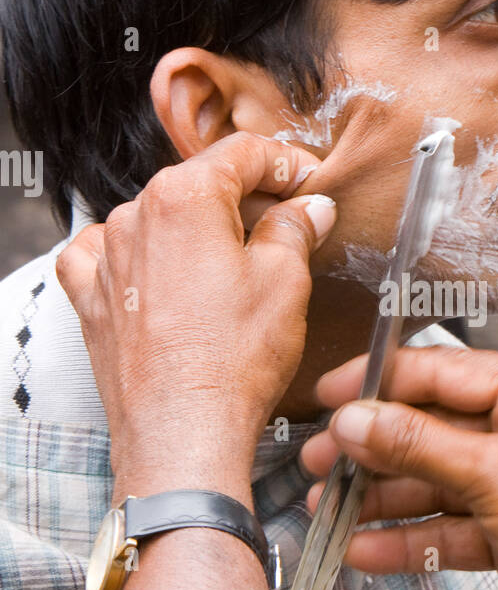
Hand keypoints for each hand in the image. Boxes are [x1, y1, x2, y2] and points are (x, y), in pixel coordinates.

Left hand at [57, 132, 336, 502]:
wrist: (182, 434)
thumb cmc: (233, 362)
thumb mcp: (286, 282)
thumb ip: (295, 228)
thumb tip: (307, 209)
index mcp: (183, 197)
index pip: (242, 154)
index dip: (287, 162)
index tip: (311, 182)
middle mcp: (134, 216)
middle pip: (201, 185)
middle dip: (248, 197)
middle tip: (291, 222)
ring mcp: (107, 259)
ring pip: (160, 219)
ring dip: (200, 229)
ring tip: (238, 260)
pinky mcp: (94, 300)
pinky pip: (109, 257)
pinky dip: (139, 255)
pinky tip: (163, 272)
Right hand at [301, 346, 497, 589]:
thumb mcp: (493, 478)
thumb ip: (418, 444)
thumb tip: (353, 419)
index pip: (445, 371)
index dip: (381, 383)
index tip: (327, 396)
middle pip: (434, 427)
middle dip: (374, 448)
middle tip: (317, 460)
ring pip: (435, 479)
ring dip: (382, 496)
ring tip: (325, 509)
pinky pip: (449, 523)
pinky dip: (408, 537)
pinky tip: (361, 550)